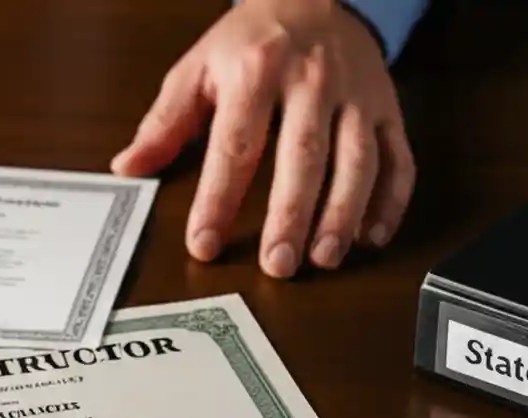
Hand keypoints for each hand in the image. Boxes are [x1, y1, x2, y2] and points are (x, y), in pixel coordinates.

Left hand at [111, 0, 415, 278]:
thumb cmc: (252, 41)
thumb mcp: (200, 68)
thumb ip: (166, 122)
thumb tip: (128, 168)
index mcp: (256, 70)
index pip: (235, 144)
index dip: (218, 198)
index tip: (205, 243)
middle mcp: (311, 81)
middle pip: (303, 155)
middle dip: (291, 214)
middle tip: (278, 265)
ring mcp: (356, 96)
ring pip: (357, 161)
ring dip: (343, 214)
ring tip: (325, 259)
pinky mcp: (387, 110)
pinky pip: (398, 159)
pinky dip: (391, 201)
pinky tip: (372, 237)